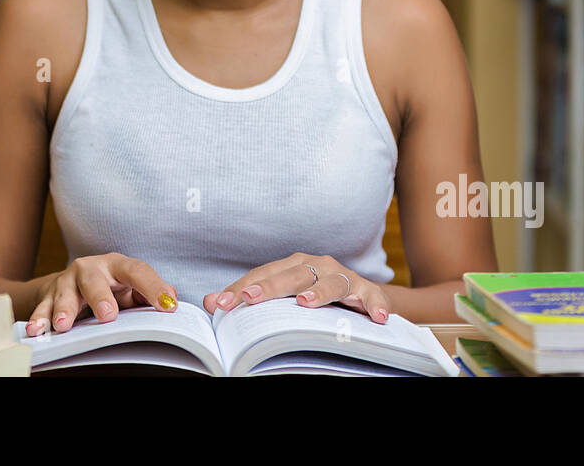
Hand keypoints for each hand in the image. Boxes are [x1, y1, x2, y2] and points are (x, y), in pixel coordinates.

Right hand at [24, 253, 177, 335]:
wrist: (74, 281)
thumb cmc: (110, 286)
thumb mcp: (130, 287)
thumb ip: (148, 293)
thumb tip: (171, 299)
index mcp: (117, 265)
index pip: (138, 271)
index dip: (153, 287)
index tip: (167, 305)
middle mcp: (91, 268)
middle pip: (95, 280)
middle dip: (100, 297)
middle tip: (108, 315)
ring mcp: (68, 281)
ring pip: (65, 294)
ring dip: (64, 309)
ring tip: (63, 325)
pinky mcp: (49, 295)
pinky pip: (42, 308)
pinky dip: (39, 319)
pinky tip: (36, 330)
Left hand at [202, 253, 390, 323]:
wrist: (363, 297)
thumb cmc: (315, 295)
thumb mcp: (285, 296)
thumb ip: (249, 298)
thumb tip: (208, 302)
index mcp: (294, 266)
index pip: (263, 275)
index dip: (241, 289)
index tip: (219, 304)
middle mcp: (318, 265)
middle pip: (293, 274)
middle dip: (270, 287)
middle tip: (250, 298)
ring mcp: (344, 277)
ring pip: (331, 282)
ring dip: (319, 292)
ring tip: (305, 304)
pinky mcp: (369, 292)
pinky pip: (374, 297)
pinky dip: (375, 304)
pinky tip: (375, 316)